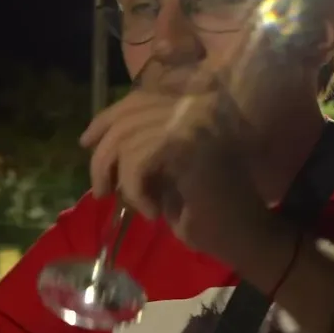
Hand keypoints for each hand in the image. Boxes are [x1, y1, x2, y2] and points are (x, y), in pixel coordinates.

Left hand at [80, 69, 275, 265]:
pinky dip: (136, 191)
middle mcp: (198, 103)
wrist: (246, 236)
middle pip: (129, 113)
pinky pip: (138, 160)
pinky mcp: (190, 144)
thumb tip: (99, 139)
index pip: (140, 96)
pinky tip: (152, 212)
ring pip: (128, 137)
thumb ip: (145, 144)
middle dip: (104, 154)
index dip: (107, 117)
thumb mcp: (167, 168)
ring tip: (132, 204)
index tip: (87, 142)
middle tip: (101, 189)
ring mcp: (196, 120)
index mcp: (195, 103)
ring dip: (118, 177)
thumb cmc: (208, 208)